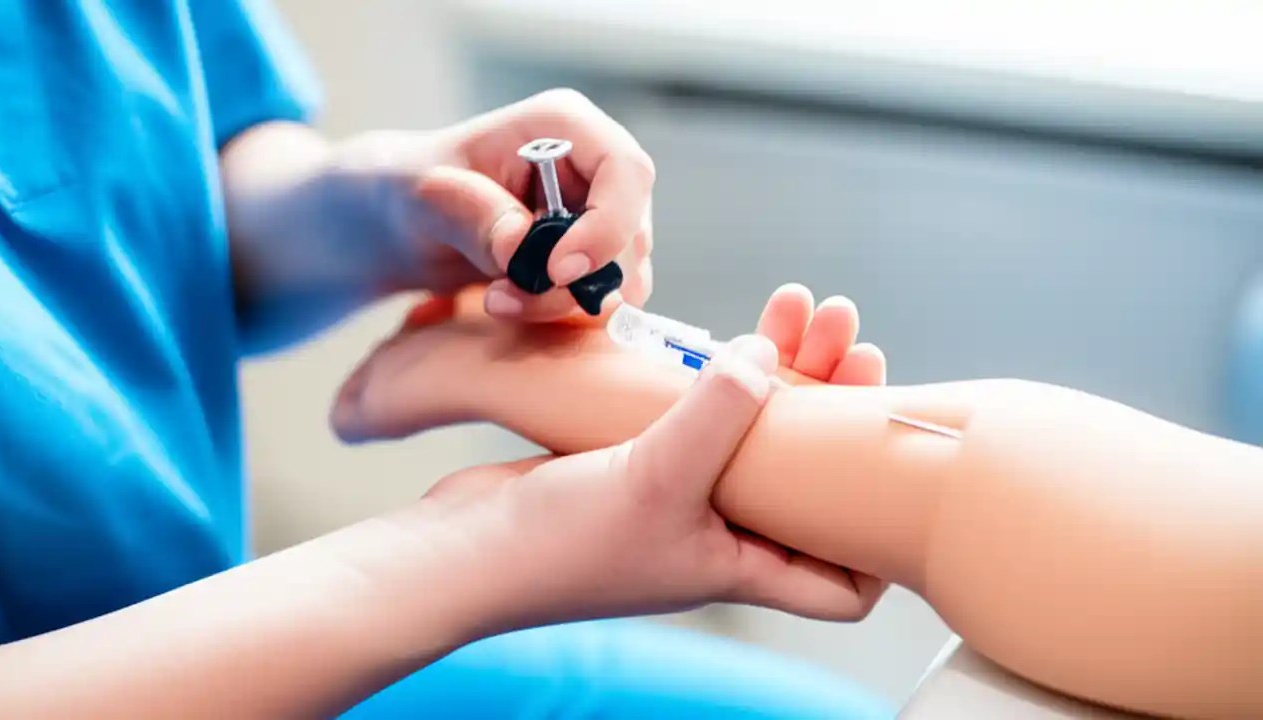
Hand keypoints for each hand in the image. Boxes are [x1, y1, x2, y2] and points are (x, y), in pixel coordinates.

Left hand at [323, 89, 653, 321]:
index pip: (626, 172)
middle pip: (630, 234)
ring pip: (623, 277)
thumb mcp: (422, 197)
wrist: (397, 223)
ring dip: (564, 304)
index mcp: (564, 126)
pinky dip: (563, 315)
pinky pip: (604, 300)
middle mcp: (594, 169)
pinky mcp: (593, 260)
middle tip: (502, 298)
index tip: (556, 270)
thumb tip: (523, 250)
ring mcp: (600, 217)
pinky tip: (512, 304)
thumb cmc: (406, 190)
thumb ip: (472, 216)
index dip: (607, 225)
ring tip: (496, 300)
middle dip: (575, 280)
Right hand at [412, 335, 874, 627]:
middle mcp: (719, 535)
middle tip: (846, 330)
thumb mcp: (655, 478)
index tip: (887, 451)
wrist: (462, 549)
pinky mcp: (637, 466)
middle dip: (836, 401)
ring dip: (782, 372)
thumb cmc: (556, 547)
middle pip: (809, 476)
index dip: (880, 535)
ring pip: (755, 435)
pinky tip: (728, 336)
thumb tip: (769, 355)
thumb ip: (719, 414)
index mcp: (741, 564)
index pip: (845, 585)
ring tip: (798, 307)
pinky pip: (700, 417)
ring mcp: (678, 499)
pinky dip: (721, 377)